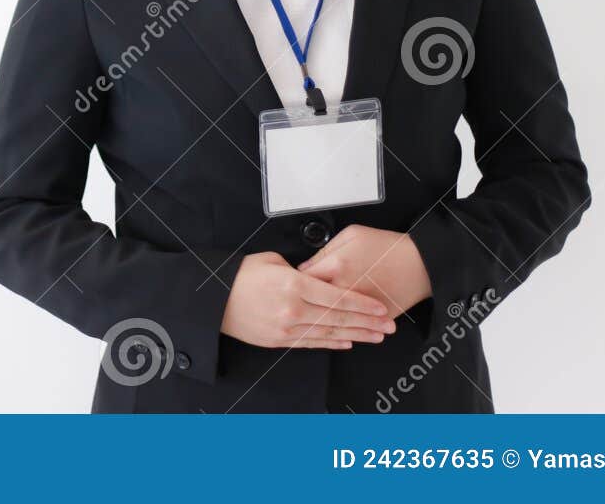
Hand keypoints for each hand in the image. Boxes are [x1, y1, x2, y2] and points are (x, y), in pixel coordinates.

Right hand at [220, 251, 398, 349]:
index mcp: (294, 284)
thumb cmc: (241, 275)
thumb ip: (300, 270)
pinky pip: (311, 342)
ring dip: (355, 335)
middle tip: (389, 326)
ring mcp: (287, 327)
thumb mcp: (272, 261)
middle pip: (339, 317)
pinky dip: (331, 343)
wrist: (215, 298)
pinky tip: (347, 342)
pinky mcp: (279, 340)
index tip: (381, 308)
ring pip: (329, 333)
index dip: (362, 303)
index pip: (337, 296)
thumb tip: (316, 275)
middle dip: (367, 322)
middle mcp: (293, 308)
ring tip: (376, 337)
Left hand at [296, 225, 431, 317]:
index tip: (293, 284)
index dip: (294, 282)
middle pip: (312, 303)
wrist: (420, 263)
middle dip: (303, 304)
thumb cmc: (388, 247)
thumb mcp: (352, 234)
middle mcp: (345, 289)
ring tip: (310, 322)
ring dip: (319, 321)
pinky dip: (344, 330)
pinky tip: (336, 331)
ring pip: (331, 321)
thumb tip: (307, 266)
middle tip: (298, 303)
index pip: (302, 279)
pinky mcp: (372, 319)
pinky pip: (352, 328)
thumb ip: (325, 250)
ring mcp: (359, 308)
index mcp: (337, 266)